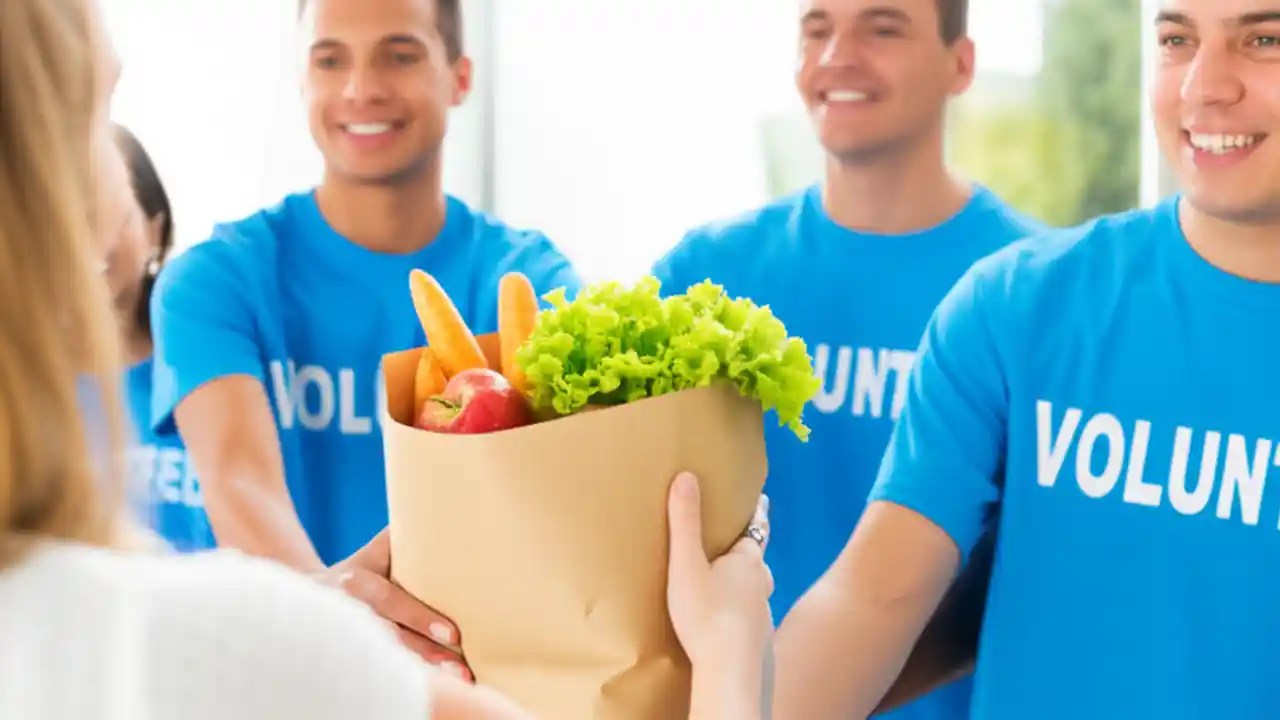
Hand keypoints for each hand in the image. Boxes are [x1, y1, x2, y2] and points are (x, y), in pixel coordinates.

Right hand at [319, 528, 471, 679]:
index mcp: (355, 584)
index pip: (390, 601)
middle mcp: (347, 614)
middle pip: (390, 639)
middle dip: (426, 654)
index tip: (453, 634)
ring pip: (385, 659)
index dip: (420, 617)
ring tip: (457, 681)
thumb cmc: (360, 569)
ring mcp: (345, 639)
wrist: (307, 596)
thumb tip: (449, 512)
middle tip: (462, 669)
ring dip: (421, 672)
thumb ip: (404, 536)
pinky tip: (435, 687)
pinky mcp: (348, 656)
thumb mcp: (374, 551)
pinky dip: (406, 679)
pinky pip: (379, 671)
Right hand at [666, 472, 773, 669]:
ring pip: (757, 588)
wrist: (728, 668)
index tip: (761, 498)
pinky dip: (743, 610)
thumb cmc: (706, 614)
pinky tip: (732, 618)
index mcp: (747, 561)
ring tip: (732, 581)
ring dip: (747, 581)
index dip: (756, 511)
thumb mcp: (686, 564)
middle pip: (758, 558)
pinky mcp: (758, 638)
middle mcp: (761, 583)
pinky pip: (752, 616)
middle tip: (737, 540)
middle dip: (749, 547)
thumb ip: (685, 521)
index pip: (756, 527)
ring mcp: (762, 612)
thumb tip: (686, 476)